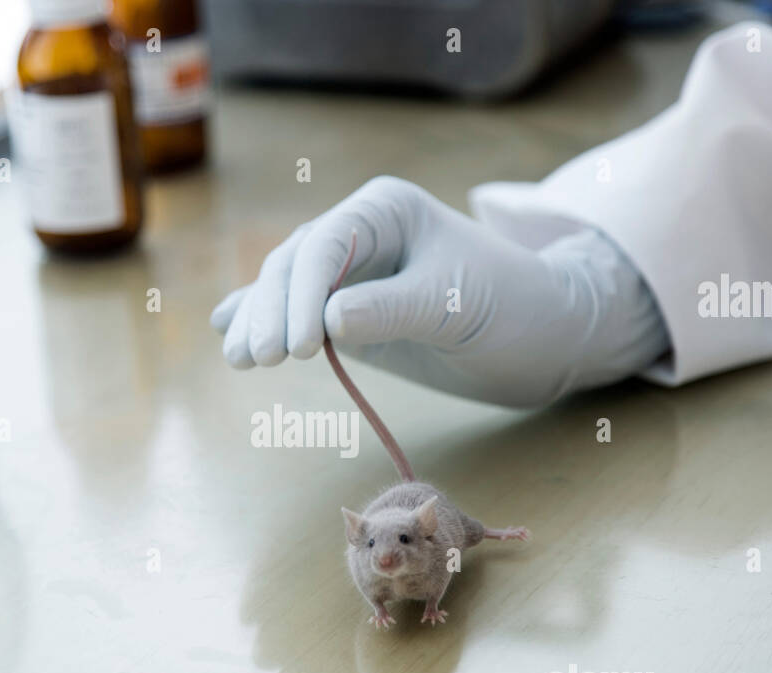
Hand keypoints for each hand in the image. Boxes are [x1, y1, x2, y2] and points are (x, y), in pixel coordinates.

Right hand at [210, 176, 668, 407]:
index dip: (302, 295)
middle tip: (258, 362)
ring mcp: (352, 274)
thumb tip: (329, 319)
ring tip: (240, 361)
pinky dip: (262, 319)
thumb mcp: (456, 303)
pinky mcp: (351, 310)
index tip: (300, 347)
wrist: (543, 338)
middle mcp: (361, 234)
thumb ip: (393, 308)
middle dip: (272, 312)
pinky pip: (296, 311)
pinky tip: (227, 331)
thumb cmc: (513, 306)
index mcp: (386, 210)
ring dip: (259, 322)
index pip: (325, 245)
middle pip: (295, 267)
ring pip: (287, 290)